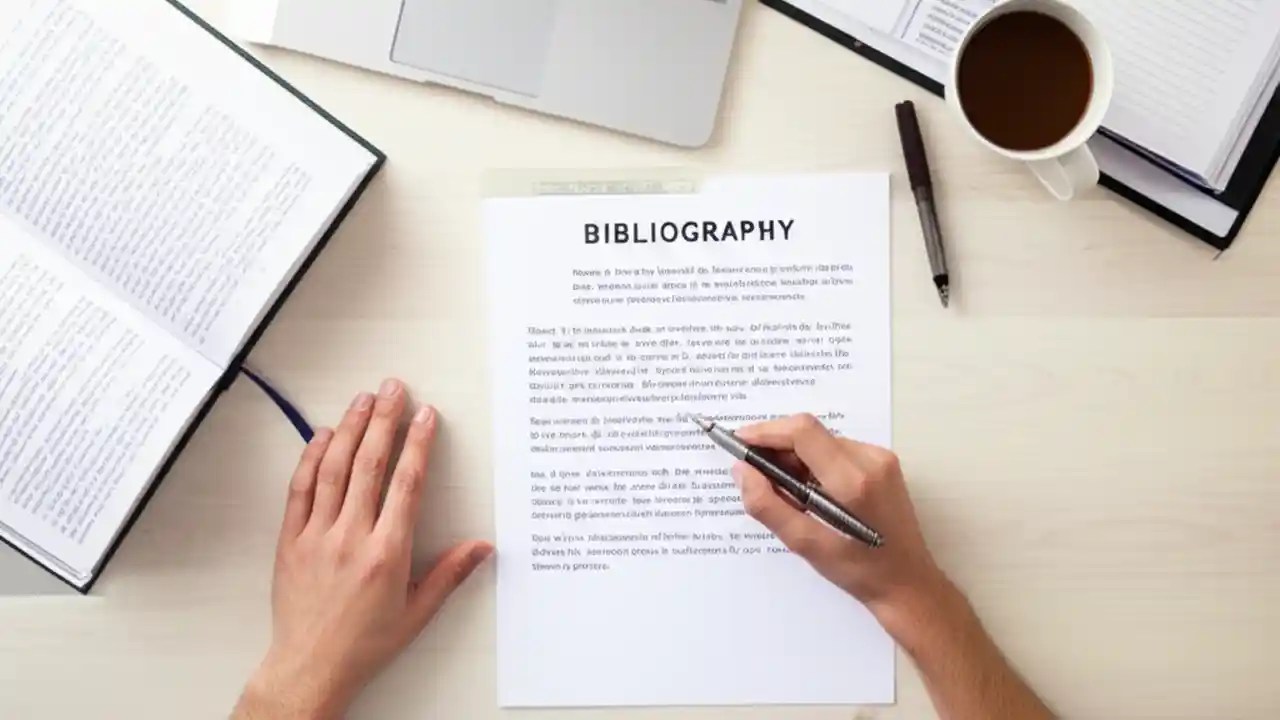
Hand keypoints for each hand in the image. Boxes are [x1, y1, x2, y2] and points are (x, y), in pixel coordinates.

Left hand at [234, 379, 492, 719]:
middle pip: (370, 465)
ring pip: (334, 469)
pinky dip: (311, 459)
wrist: (310, 666)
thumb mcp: (417, 612)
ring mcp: (317, 536)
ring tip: (363, 400)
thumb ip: (449, 574)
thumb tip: (483, 546)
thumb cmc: (364, 644)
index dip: (418, 444)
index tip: (425, 416)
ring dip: (350, 429)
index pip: (406, 484)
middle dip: (384, 421)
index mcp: (387, 553)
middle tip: (394, 389)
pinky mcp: (290, 541)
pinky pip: (300, 490)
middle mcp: (351, 537)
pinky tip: (322, 436)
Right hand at [732, 414, 947, 636]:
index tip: (740, 445)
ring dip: (796, 458)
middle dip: (777, 448)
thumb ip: (769, 507)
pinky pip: (837, 450)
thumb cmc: (861, 572)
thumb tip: (741, 471)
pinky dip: (814, 464)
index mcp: (853, 480)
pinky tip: (810, 494)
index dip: (766, 432)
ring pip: (822, 441)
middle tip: (757, 477)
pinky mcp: (883, 464)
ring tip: (786, 495)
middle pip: (811, 433)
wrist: (909, 584)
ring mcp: (881, 459)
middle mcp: (871, 459)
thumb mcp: (808, 546)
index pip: (803, 432)